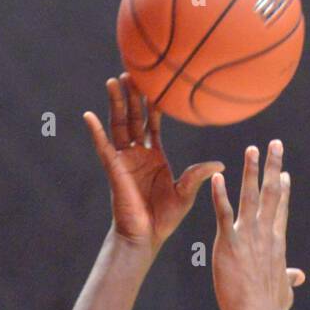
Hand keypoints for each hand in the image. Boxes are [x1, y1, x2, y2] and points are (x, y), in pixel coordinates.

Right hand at [84, 74, 223, 256]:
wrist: (146, 237)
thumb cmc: (164, 218)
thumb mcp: (186, 193)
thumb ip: (199, 175)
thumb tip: (221, 164)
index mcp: (155, 156)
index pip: (152, 123)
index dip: (154, 104)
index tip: (157, 84)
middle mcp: (138, 154)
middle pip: (133, 117)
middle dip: (132, 96)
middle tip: (133, 72)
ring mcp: (124, 160)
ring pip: (118, 125)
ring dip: (115, 104)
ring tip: (113, 81)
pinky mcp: (113, 169)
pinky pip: (103, 147)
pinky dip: (95, 132)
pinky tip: (88, 116)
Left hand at [210, 140, 305, 309]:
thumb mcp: (284, 291)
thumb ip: (288, 279)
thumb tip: (298, 276)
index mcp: (276, 243)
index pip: (279, 209)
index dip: (282, 189)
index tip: (283, 172)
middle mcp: (265, 234)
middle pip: (271, 193)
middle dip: (272, 167)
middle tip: (275, 144)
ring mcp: (248, 237)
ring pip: (250, 196)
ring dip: (251, 171)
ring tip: (252, 149)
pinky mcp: (229, 244)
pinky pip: (223, 214)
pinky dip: (220, 195)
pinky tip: (217, 177)